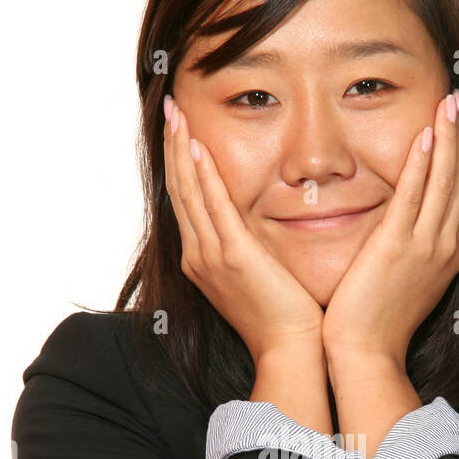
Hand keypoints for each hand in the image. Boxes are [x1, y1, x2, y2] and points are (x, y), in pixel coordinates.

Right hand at [163, 96, 323, 364]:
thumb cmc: (283, 319)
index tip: (179, 129)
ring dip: (182, 148)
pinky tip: (197, 147)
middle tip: (169, 107)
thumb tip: (255, 229)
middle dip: (173, 145)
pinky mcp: (234, 256)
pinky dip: (203, 175)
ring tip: (176, 113)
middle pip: (179, 189)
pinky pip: (214, 206)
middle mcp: (198, 255)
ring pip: (189, 191)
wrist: (290, 351)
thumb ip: (249, 249)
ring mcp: (212, 256)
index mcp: (202, 259)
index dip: (179, 162)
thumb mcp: (258, 277)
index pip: (186, 200)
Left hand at [321, 91, 458, 366]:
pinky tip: (424, 136)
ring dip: (448, 138)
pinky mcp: (398, 247)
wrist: (367, 355)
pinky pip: (415, 196)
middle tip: (456, 101)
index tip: (458, 126)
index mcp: (451, 254)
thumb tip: (404, 228)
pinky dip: (424, 164)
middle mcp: (447, 246)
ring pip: (446, 180)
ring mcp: (426, 247)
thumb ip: (411, 250)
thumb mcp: (406, 281)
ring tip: (447, 104)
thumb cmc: (378, 323)